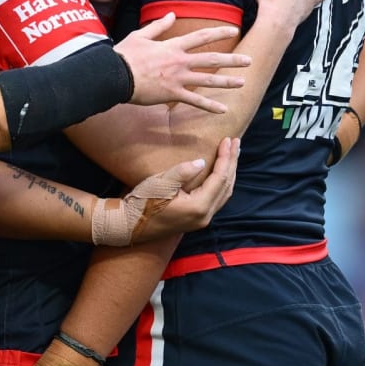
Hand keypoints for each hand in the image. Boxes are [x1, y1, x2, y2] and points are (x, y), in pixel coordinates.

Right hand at [101, 136, 239, 245]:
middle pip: (226, 186)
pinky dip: (221, 183)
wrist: (128, 225)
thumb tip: (202, 162)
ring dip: (229, 173)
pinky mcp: (196, 219)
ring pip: (224, 193)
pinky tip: (221, 173)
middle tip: (236, 142)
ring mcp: (201, 220)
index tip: (229, 140)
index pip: (220, 178)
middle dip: (232, 163)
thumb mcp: (162, 182)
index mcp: (199, 207)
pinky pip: (216, 199)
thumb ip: (184, 171)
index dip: (226, 157)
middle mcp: (204, 216)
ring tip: (232, 154)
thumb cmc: (142, 203)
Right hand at [114, 16, 249, 112]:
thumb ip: (159, 26)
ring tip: (242, 82)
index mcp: (173, 46)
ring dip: (227, 82)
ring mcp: (177, 78)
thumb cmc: (125, 55)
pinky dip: (210, 106)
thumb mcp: (141, 35)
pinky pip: (195, 101)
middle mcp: (180, 61)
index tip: (234, 30)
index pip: (201, 36)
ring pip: (208, 80)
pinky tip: (223, 109)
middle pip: (212, 59)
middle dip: (232, 60)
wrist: (114, 75)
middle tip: (249, 61)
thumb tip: (171, 15)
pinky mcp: (172, 94)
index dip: (219, 32)